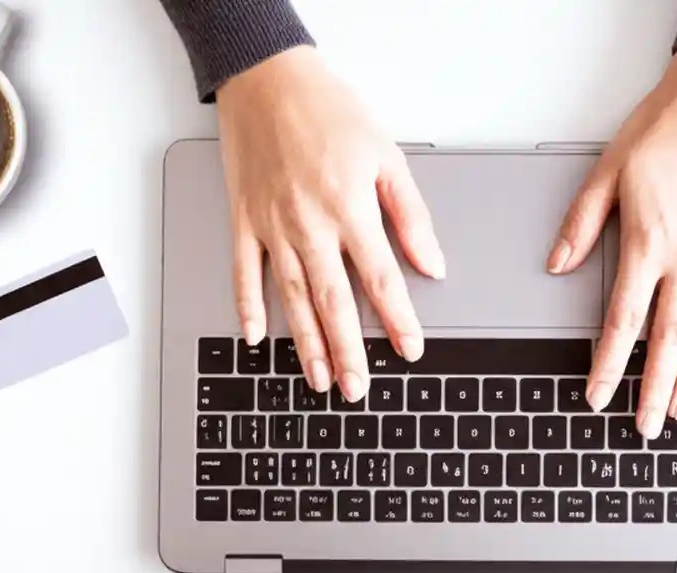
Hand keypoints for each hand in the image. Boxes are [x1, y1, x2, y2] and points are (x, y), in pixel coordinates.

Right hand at [215, 47, 445, 400]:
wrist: (268, 79)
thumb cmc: (330, 112)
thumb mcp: (387, 156)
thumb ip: (411, 216)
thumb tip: (432, 264)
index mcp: (350, 209)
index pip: (380, 279)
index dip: (398, 320)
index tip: (410, 350)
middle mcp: (309, 224)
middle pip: (333, 302)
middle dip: (349, 351)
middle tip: (358, 389)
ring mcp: (272, 226)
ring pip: (292, 298)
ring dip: (306, 343)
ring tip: (319, 378)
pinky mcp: (244, 220)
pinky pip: (244, 273)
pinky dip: (248, 308)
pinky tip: (256, 338)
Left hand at [548, 47, 676, 436]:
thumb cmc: (664, 127)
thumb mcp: (606, 172)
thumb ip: (581, 225)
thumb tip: (556, 265)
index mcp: (647, 244)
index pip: (622, 322)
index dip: (607, 366)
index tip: (598, 397)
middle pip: (668, 341)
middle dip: (654, 390)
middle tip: (646, 427)